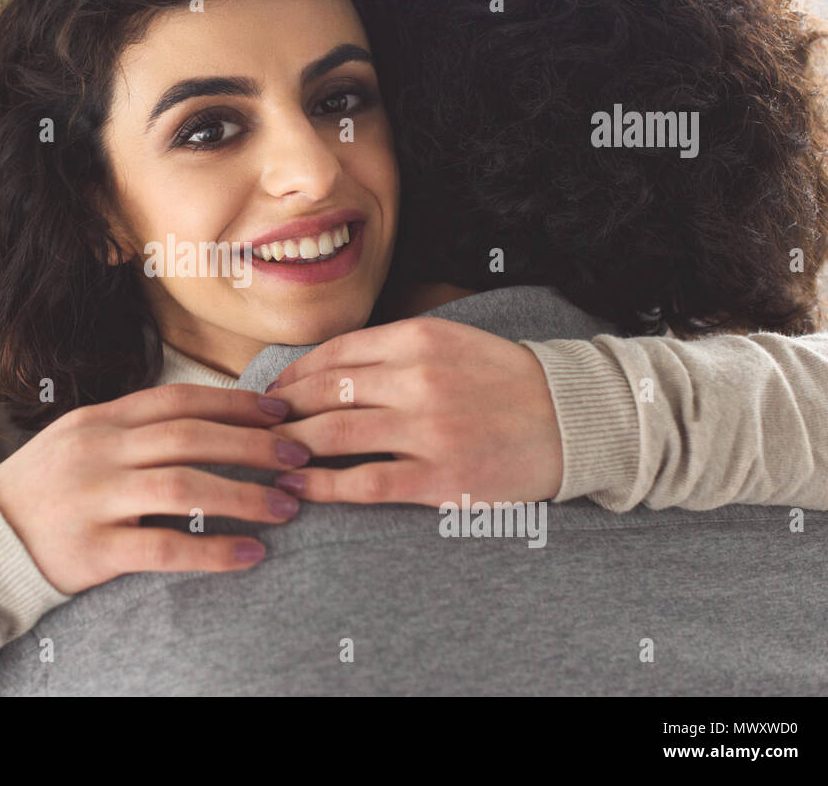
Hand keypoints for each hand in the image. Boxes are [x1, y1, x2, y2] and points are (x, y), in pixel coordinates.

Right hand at [0, 383, 310, 594]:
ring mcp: (93, 498)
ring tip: (288, 505)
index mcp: (101, 419)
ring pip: (185, 487)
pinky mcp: (91, 549)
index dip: (236, 402)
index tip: (281, 410)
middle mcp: (99, 450)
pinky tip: (250, 554)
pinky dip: (213, 550)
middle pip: (191, 436)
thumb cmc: (47, 488)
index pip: (180, 399)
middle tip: (300, 455)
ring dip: (245, 495)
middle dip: (254, 444)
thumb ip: (136, 427)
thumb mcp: (83, 440)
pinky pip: (164, 547)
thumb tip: (210, 417)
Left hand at [263, 317, 562, 505]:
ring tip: (266, 458)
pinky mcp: (440, 476)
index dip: (291, 376)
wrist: (575, 418)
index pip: (333, 354)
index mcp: (417, 338)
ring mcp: (428, 429)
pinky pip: (364, 482)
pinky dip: (322, 487)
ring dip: (289, 447)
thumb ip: (391, 348)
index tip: (269, 394)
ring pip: (333, 434)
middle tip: (253, 428)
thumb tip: (325, 367)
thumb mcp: (449, 340)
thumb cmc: (504, 380)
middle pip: (323, 392)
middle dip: (279, 412)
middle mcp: (418, 378)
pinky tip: (297, 490)